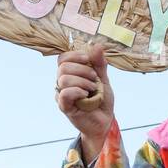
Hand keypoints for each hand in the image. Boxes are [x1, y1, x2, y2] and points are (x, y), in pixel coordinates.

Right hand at [55, 44, 114, 161]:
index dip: (74, 55)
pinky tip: (86, 95)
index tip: (88, 60)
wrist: (105, 121)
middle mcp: (62, 83)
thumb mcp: (103, 80)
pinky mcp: (64, 107)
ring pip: (63, 79)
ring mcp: (62, 95)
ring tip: (92, 89)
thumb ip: (100, 64)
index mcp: (70, 74)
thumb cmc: (102, 101)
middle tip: (94, 79)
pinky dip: (77, 91)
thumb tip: (98, 45)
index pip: (63, 58)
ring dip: (82, 82)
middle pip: (63, 67)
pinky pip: (64, 94)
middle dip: (82, 70)